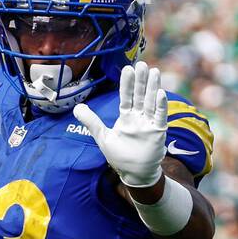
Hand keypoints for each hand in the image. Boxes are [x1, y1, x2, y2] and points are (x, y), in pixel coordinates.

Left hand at [73, 62, 167, 189]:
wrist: (135, 174)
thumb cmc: (120, 156)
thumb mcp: (102, 137)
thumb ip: (91, 121)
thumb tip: (76, 107)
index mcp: (126, 116)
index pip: (126, 97)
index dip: (127, 84)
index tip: (128, 69)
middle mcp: (138, 117)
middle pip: (140, 95)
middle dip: (141, 81)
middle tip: (142, 64)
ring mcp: (149, 123)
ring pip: (151, 102)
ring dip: (152, 87)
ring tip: (154, 72)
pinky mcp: (158, 132)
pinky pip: (160, 116)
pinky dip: (160, 106)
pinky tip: (160, 93)